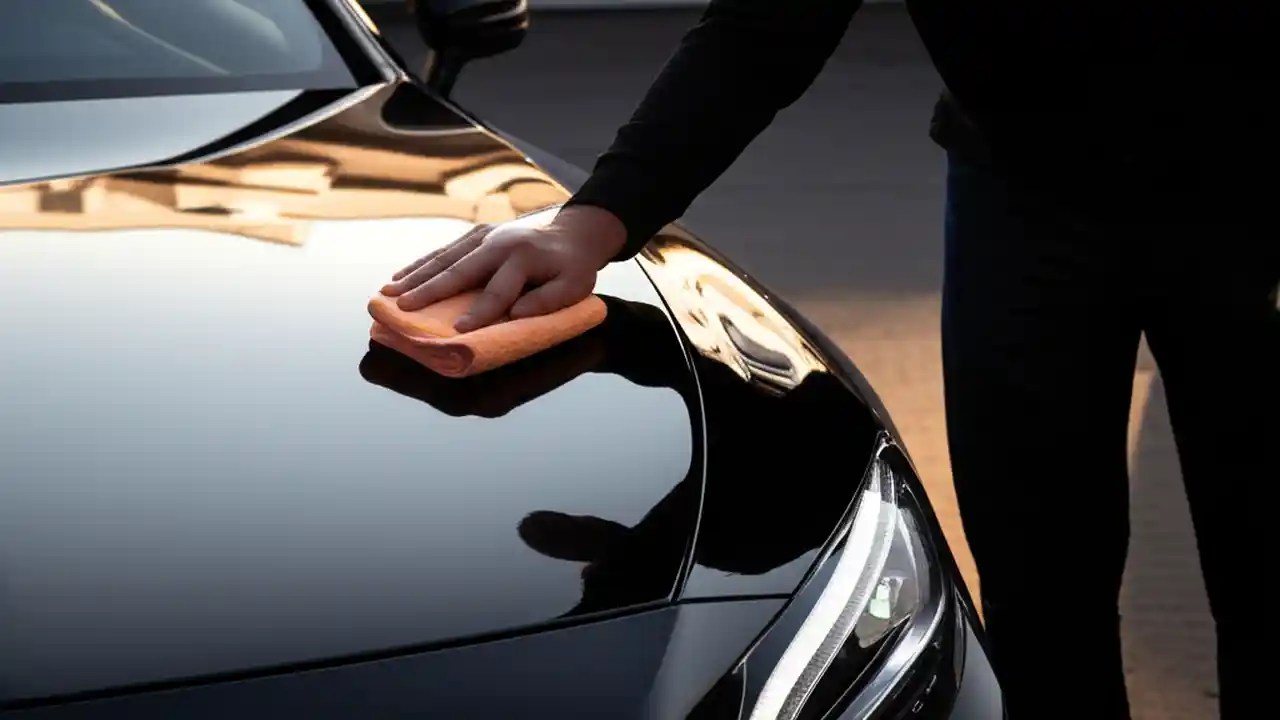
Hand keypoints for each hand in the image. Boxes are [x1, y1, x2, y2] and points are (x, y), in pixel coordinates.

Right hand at [381, 205, 627, 332]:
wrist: (574, 230)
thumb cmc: (573, 267)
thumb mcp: (575, 286)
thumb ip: (548, 301)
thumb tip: (514, 313)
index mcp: (524, 258)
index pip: (499, 290)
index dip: (480, 311)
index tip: (458, 330)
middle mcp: (499, 243)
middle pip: (460, 270)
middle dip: (429, 289)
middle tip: (402, 307)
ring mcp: (485, 235)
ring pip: (445, 257)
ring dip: (416, 275)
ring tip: (389, 292)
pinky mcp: (477, 234)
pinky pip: (445, 250)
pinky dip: (421, 263)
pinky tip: (401, 276)